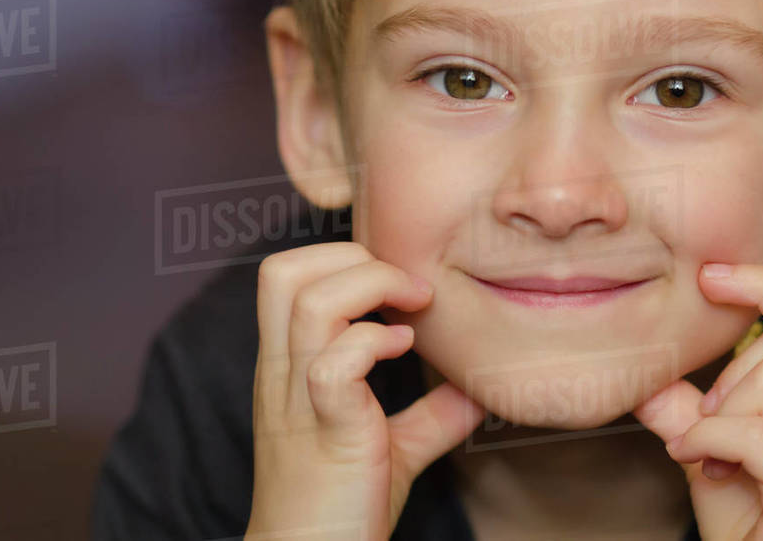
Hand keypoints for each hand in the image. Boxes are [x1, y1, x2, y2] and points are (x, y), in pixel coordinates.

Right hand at [245, 242, 484, 540]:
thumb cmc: (344, 505)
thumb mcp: (392, 447)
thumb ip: (431, 415)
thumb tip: (480, 389)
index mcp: (288, 367)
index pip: (284, 274)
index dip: (339, 258)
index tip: (395, 285)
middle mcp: (283, 374)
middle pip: (283, 270)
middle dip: (351, 256)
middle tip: (405, 286)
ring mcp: (298, 399)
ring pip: (310, 301)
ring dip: (372, 286)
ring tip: (413, 309)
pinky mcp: (325, 430)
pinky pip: (333, 363)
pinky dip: (373, 341)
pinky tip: (403, 349)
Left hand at [633, 263, 762, 540]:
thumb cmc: (753, 529)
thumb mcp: (715, 453)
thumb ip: (691, 407)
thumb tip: (645, 369)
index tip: (712, 274)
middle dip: (732, 373)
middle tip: (710, 423)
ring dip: (719, 415)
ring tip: (710, 455)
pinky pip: (752, 430)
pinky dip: (709, 440)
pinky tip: (696, 462)